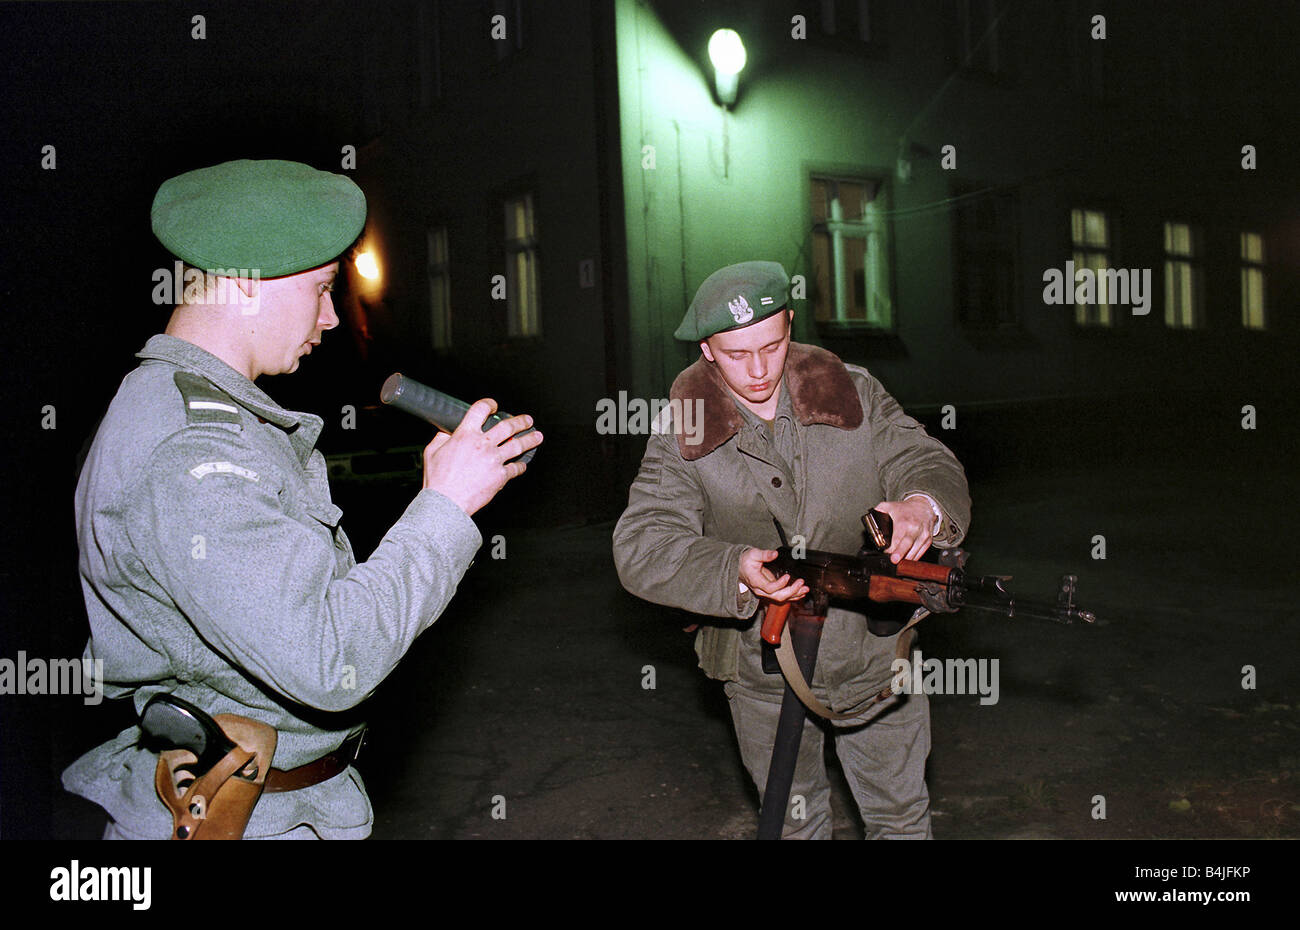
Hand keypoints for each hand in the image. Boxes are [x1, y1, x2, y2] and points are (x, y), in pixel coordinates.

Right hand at [421, 399, 542, 515]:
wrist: (447, 502)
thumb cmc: (439, 480)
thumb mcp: (432, 452)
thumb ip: (441, 438)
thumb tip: (446, 433)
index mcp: (465, 435)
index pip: (480, 410)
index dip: (489, 404)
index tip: (493, 406)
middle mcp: (482, 444)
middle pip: (507, 426)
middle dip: (520, 421)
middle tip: (527, 420)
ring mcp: (494, 460)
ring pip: (517, 445)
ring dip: (529, 439)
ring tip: (536, 436)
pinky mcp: (500, 476)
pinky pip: (516, 468)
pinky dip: (521, 466)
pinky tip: (523, 464)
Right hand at [739, 547, 808, 603]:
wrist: (740, 567)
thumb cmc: (746, 561)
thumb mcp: (753, 554)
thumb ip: (764, 554)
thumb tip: (775, 554)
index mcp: (756, 581)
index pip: (769, 588)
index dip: (780, 584)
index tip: (787, 577)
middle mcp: (761, 590)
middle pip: (777, 596)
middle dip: (791, 591)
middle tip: (801, 583)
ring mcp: (765, 592)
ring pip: (781, 598)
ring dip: (795, 594)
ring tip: (805, 589)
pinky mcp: (770, 591)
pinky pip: (782, 596)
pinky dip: (793, 595)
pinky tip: (801, 592)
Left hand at [874, 497, 935, 563]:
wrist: (923, 506)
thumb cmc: (904, 508)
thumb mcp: (889, 506)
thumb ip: (878, 512)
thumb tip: (869, 521)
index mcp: (904, 522)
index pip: (897, 538)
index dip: (890, 548)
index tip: (885, 553)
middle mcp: (915, 529)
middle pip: (907, 545)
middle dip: (900, 554)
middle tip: (894, 561)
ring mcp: (923, 536)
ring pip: (915, 552)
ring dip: (906, 559)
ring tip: (899, 563)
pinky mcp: (928, 541)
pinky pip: (920, 553)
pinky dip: (913, 558)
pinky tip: (906, 560)